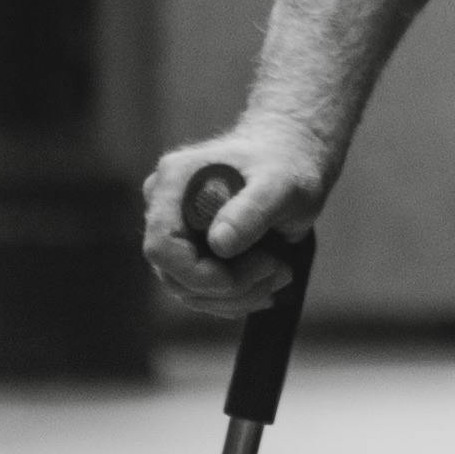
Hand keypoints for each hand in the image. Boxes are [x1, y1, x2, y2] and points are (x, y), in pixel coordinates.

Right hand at [143, 123, 327, 312]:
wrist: (292, 157)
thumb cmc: (287, 162)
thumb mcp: (281, 184)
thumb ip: (251, 211)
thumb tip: (219, 245)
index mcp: (173, 183)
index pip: (162, 246)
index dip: (197, 273)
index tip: (244, 274)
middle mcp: (166, 208)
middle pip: (175, 275)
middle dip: (229, 287)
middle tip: (278, 270)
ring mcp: (178, 231)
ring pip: (190, 290)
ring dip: (239, 295)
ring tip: (282, 272)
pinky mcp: (194, 250)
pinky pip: (204, 291)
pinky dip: (238, 296)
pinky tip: (270, 279)